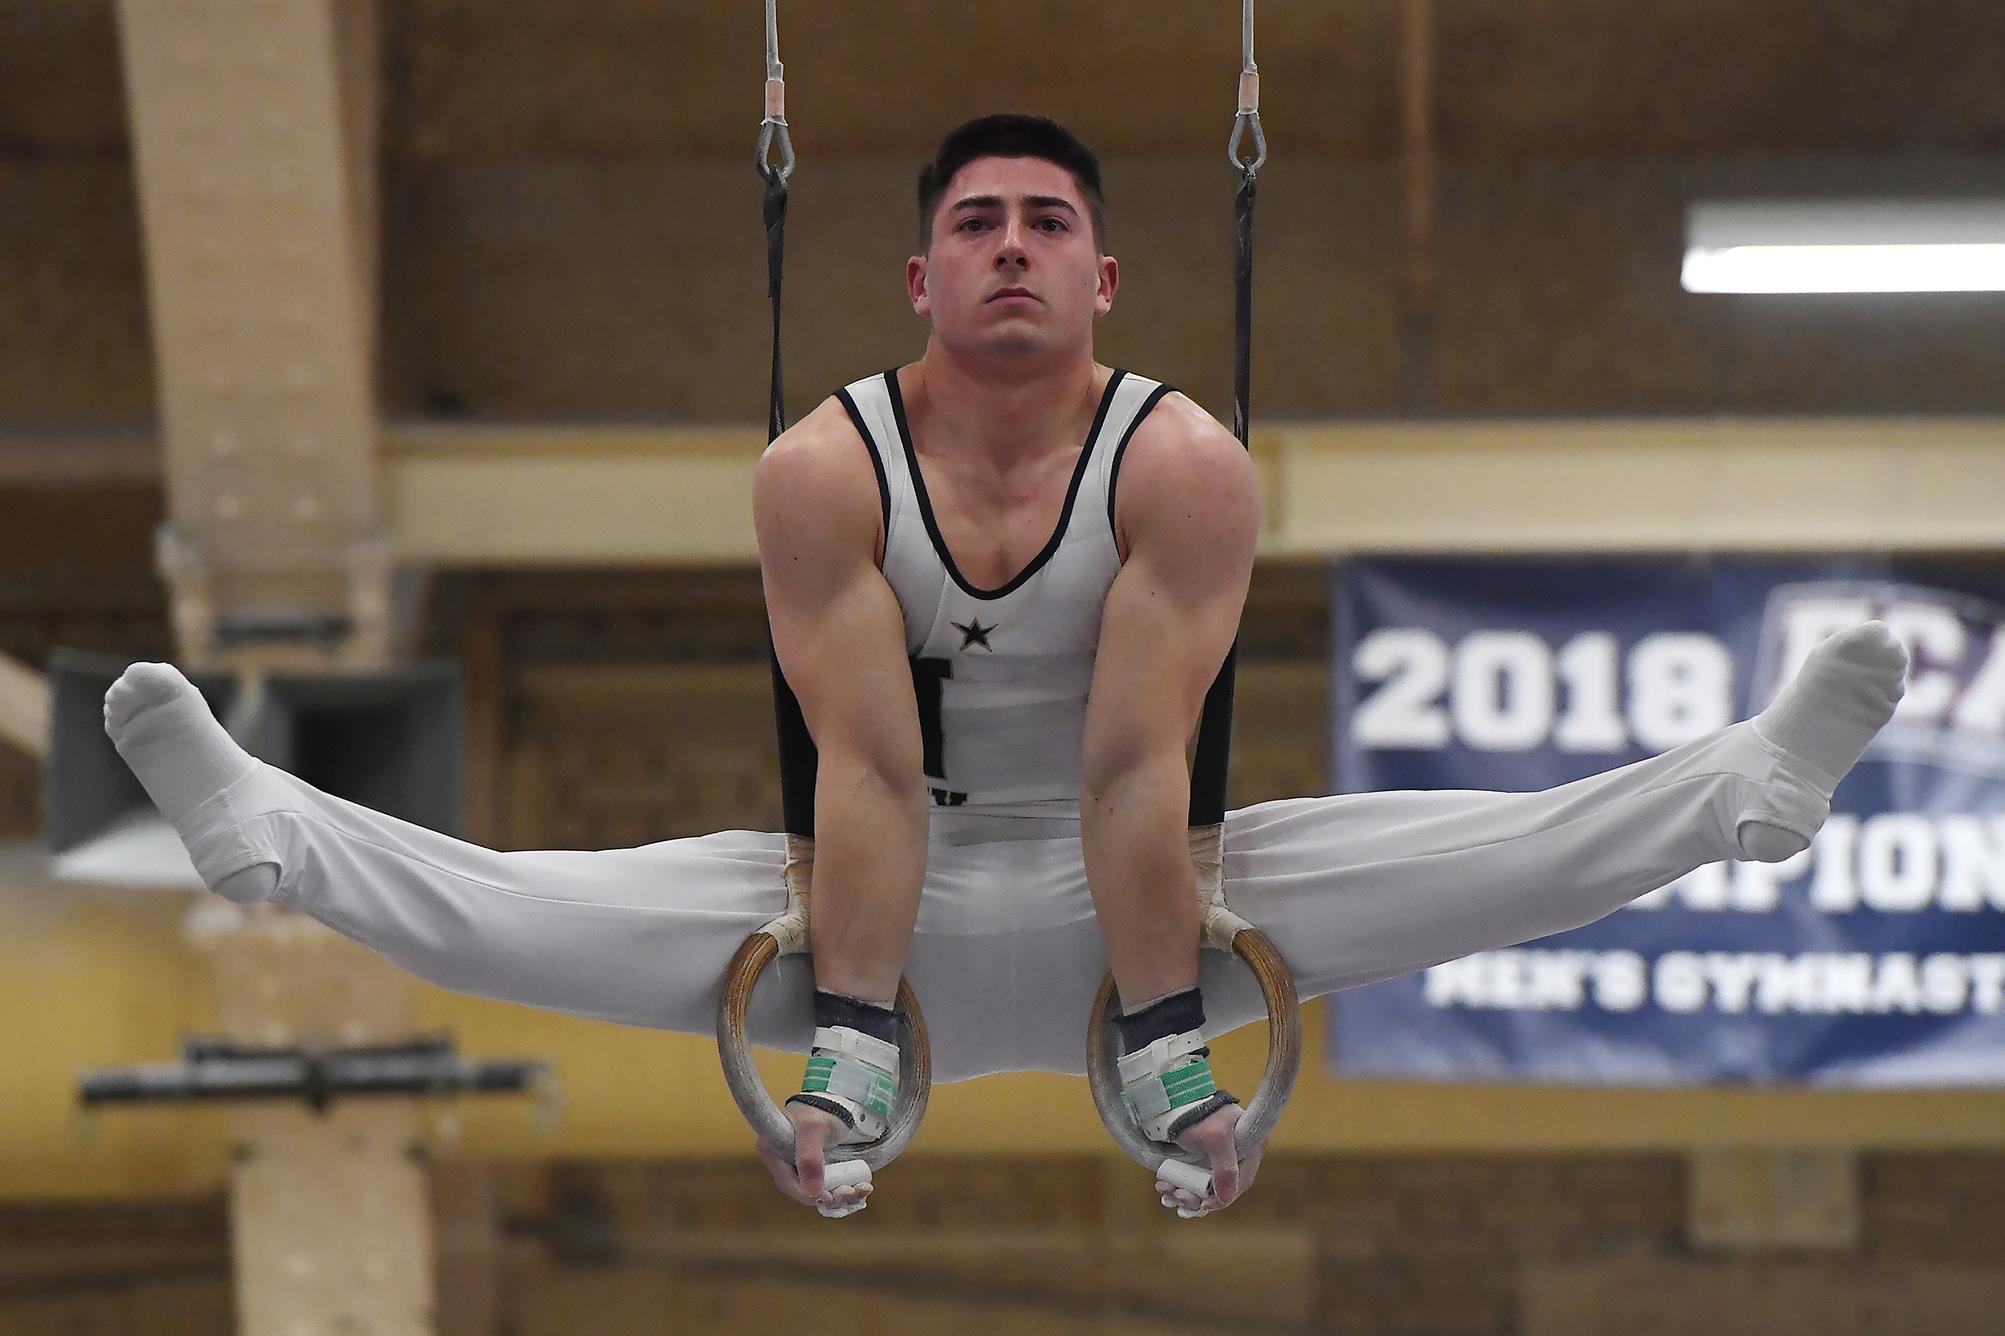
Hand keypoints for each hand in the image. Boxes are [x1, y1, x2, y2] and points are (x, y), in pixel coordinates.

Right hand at [755, 1100, 872, 1216]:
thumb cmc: (820, 1111)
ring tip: (860, 1189)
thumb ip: (809, 1158)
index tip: (826, 1196)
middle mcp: (782, 1162)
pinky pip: (827, 1185)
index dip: (806, 1194)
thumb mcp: (813, 1130)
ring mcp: (798, 1166)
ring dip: (839, 1194)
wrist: (837, 1100)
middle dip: (827, 1195)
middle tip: (849, 1191)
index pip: (786, 1181)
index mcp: (771, 1150)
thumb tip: (812, 1191)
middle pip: (802, 1189)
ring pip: (817, 1190)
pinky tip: (861, 1188)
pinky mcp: (813, 1168)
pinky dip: (844, 1188)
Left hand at [1158, 1102, 1265, 1217]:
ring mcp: (1223, 1157)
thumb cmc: (1200, 1114)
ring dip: (1186, 1194)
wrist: (1177, 1097)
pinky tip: (1167, 1189)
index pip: (1241, 1182)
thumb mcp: (1216, 1140)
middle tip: (1176, 1197)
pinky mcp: (1207, 1157)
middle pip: (1222, 1187)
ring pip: (1207, 1186)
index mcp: (1253, 1147)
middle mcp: (1241, 1154)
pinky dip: (1182, 1187)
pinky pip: (1197, 1180)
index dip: (1222, 1198)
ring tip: (1166, 1191)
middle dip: (1197, 1197)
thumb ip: (1225, 1169)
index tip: (1202, 1205)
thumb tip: (1226, 1200)